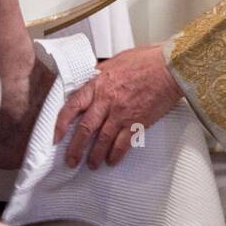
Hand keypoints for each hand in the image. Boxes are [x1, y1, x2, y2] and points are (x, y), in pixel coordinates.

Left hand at [54, 45, 182, 168]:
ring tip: (91, 165)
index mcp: (98, 84)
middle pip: (85, 128)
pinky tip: (111, 161)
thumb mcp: (114, 62)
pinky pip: (122, 144)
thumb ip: (100, 74)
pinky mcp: (137, 123)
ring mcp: (121, 113)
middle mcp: (106, 100)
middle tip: (70, 160)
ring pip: (102, 140)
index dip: (61, 123)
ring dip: (94, 155)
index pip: (73, 106)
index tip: (56, 136)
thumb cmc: (145, 60)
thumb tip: (90, 80)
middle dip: (75, 148)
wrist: (169, 67)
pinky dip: (116, 154)